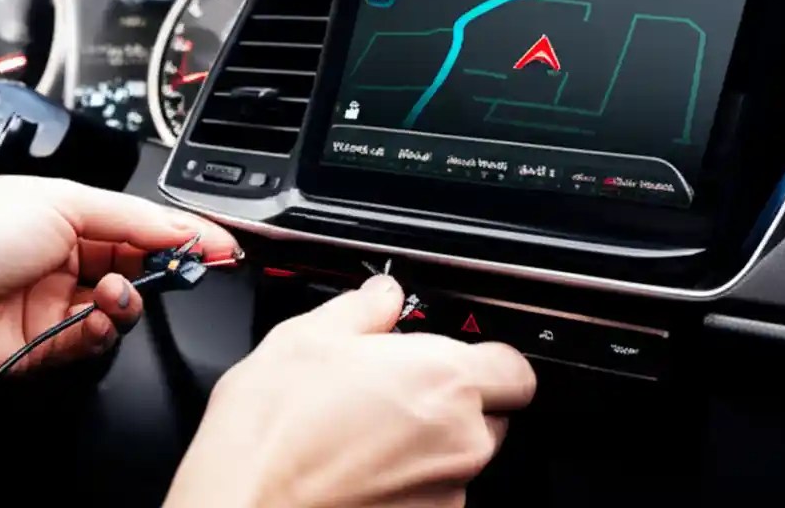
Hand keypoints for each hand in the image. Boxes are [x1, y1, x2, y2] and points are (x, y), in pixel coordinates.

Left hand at [0, 175, 238, 375]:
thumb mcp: (62, 202)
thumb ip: (131, 217)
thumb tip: (180, 226)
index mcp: (67, 213)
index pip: (140, 222)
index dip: (182, 233)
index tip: (221, 245)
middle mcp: (66, 256)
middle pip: (141, 264)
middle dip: (167, 266)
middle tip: (191, 268)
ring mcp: (60, 301)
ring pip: (125, 305)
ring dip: (128, 299)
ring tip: (113, 293)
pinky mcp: (52, 343)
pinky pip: (99, 339)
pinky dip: (102, 329)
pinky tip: (90, 317)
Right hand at [165, 275, 536, 507]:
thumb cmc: (270, 434)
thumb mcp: (305, 338)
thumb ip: (362, 309)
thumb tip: (381, 298)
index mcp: (443, 380)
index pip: (514, 368)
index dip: (485, 359)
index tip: (451, 356)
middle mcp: (459, 442)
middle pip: (487, 415)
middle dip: (449, 402)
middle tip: (389, 392)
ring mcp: (445, 495)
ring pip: (455, 460)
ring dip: (422, 446)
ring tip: (357, 435)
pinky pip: (428, 496)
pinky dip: (403, 484)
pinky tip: (352, 470)